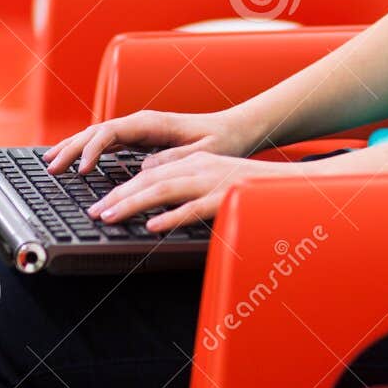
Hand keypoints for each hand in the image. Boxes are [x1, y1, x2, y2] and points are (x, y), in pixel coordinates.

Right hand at [42, 107, 258, 175]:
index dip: (92, 149)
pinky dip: (87, 150)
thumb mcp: (202, 152)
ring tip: (49, 162)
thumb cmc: (221, 141)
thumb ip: (174, 158)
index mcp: (153, 122)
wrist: (234, 131)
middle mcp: (141, 123)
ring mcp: (139, 130)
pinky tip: (74, 162)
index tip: (80, 170)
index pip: (112, 131)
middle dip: (71, 147)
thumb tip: (143, 166)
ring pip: (98, 135)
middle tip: (49, 167)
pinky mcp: (140, 139)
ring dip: (73, 147)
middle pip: (98, 131)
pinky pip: (107, 143)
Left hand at [85, 150, 297, 232]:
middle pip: (151, 180)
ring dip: (133, 205)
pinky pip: (193, 209)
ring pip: (164, 190)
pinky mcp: (226, 198)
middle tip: (94, 212)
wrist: (293, 186)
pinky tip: (151, 226)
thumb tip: (154, 203)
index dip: (122, 188)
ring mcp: (214, 182)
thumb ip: (185, 188)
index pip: (151, 173)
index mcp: (196, 162)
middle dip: (118, 196)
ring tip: (109, 217)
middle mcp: (201, 167)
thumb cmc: (251, 190)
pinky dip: (170, 217)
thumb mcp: (214, 181)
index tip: (100, 204)